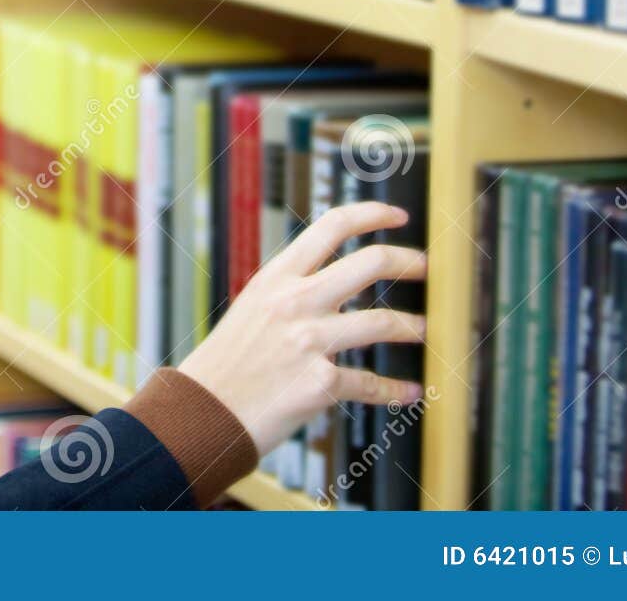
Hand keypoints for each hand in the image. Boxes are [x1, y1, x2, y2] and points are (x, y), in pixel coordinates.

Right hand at [176, 201, 426, 456]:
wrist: (201, 412)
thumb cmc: (226, 364)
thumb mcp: (252, 308)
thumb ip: (290, 290)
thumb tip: (333, 279)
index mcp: (276, 278)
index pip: (331, 226)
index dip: (372, 214)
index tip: (398, 216)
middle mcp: (294, 302)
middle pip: (371, 262)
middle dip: (408, 261)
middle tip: (425, 268)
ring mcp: (308, 342)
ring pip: (383, 322)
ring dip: (413, 327)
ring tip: (423, 330)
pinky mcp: (319, 384)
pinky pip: (371, 383)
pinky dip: (396, 390)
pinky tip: (408, 392)